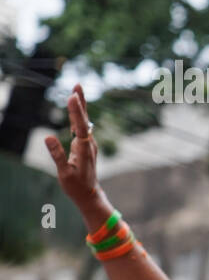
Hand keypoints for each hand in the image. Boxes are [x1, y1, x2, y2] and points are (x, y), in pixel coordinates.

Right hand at [44, 83, 105, 215]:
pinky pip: (82, 127)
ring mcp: (89, 144)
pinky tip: (76, 108)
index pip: (80, 126)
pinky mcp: (86, 145)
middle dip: (80, 102)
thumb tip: (48, 137)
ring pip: (84, 121)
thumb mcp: (64, 172)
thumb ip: (57, 155)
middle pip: (84, 119)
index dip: (76, 111)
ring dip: (80, 106)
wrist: (88, 194)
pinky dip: (78, 115)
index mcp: (84, 149)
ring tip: (76, 90)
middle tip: (77, 85)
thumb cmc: (76, 186)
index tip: (72, 97)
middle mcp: (89, 144)